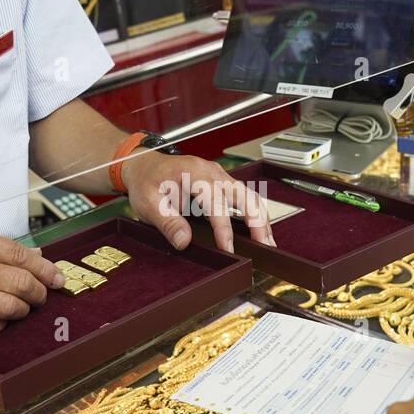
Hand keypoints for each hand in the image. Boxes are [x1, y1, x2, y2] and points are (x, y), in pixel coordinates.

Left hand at [121, 152, 275, 252]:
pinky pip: (245, 197)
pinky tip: (260, 232)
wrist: (145, 166)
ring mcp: (220, 177)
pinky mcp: (223, 184)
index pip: (216, 201)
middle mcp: (212, 172)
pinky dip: (255, 214)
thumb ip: (167, 222)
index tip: (227, 248)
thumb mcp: (148, 202)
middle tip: (263, 247)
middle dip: (257, 221)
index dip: (223, 227)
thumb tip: (184, 241)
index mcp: (194, 173)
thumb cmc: (147, 181)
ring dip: (261, 219)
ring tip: (267, 244)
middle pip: (244, 195)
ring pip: (250, 196)